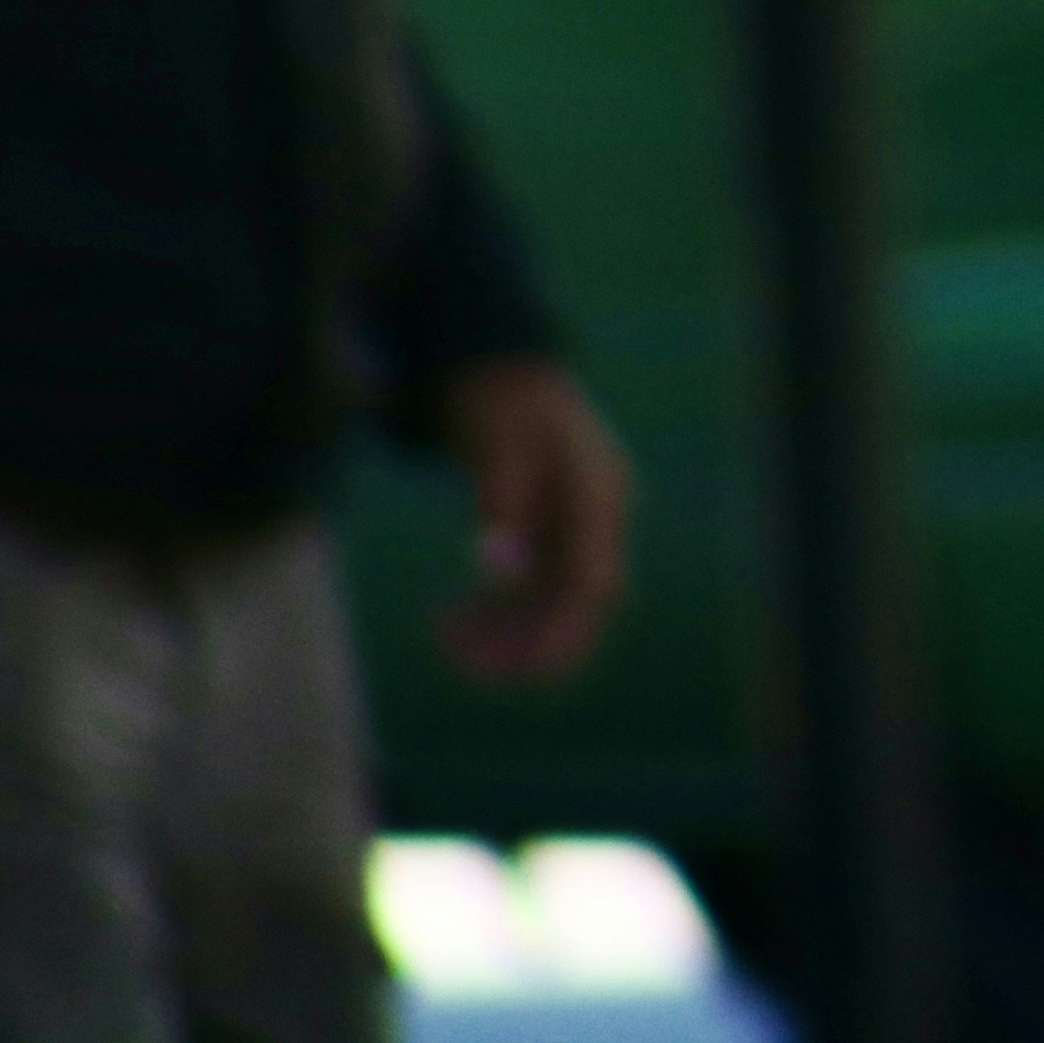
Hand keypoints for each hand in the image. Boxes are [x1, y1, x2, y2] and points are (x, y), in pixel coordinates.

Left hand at [427, 357, 630, 686]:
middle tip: (463, 663)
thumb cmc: (504, 400)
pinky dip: (494, 613)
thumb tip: (497, 570)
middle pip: (578, 604)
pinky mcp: (550, 538)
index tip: (518, 669)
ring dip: (503, 634)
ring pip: (551, 605)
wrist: (505, 374)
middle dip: (526, 642)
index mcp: (600, 490)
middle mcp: (598, 518)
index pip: (596, 580)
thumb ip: (503, 499)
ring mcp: (576, 530)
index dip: (562, 631)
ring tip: (444, 641)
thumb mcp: (498, 438)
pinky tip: (449, 620)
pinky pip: (529, 593)